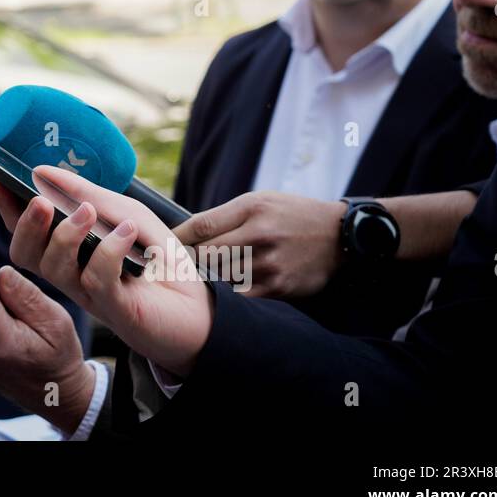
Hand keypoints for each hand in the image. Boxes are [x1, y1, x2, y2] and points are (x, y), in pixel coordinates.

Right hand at [0, 166, 212, 379]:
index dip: (7, 207)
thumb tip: (44, 171)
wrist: (201, 309)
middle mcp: (71, 273)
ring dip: (66, 234)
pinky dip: (108, 251)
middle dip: (26, 225)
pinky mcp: (115, 308)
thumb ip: (87, 193)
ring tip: (86, 211)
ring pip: (54, 267)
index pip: (25, 230)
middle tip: (42, 201)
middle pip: (26, 253)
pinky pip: (96, 280)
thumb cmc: (159, 259)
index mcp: (69, 251)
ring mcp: (89, 293)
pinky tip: (126, 232)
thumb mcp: (126, 213)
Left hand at [172, 191, 344, 298]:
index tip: (156, 246)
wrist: (340, 235)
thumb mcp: (259, 201)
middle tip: (165, 268)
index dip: (174, 238)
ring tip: (185, 284)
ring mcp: (270, 265)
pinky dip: (226, 295)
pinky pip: (241, 295)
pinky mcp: (280, 288)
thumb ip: (224, 217)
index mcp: (251, 209)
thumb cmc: (291, 214)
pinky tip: (216, 294)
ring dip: (203, 280)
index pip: (200, 226)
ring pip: (221, 277)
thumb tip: (184, 234)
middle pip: (205, 255)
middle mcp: (259, 236)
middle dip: (184, 262)